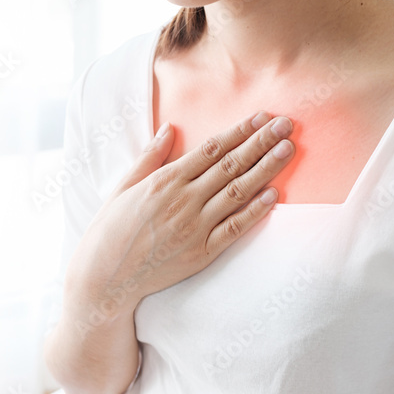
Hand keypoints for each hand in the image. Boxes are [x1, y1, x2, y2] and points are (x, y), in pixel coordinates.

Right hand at [64, 111, 294, 322]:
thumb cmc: (109, 229)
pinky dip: (255, 211)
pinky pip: (234, 228)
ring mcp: (194, 227)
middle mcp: (183, 200)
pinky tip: (274, 194)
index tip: (261, 117)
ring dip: (266, 169)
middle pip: (230, 165)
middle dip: (261, 142)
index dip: (239, 131)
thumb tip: (170, 128)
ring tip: (288, 150)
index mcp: (164, 180)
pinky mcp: (201, 253)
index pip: (210, 149)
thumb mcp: (123, 186)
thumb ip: (150, 157)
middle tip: (286, 125)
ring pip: (238, 192)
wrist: (105, 276)